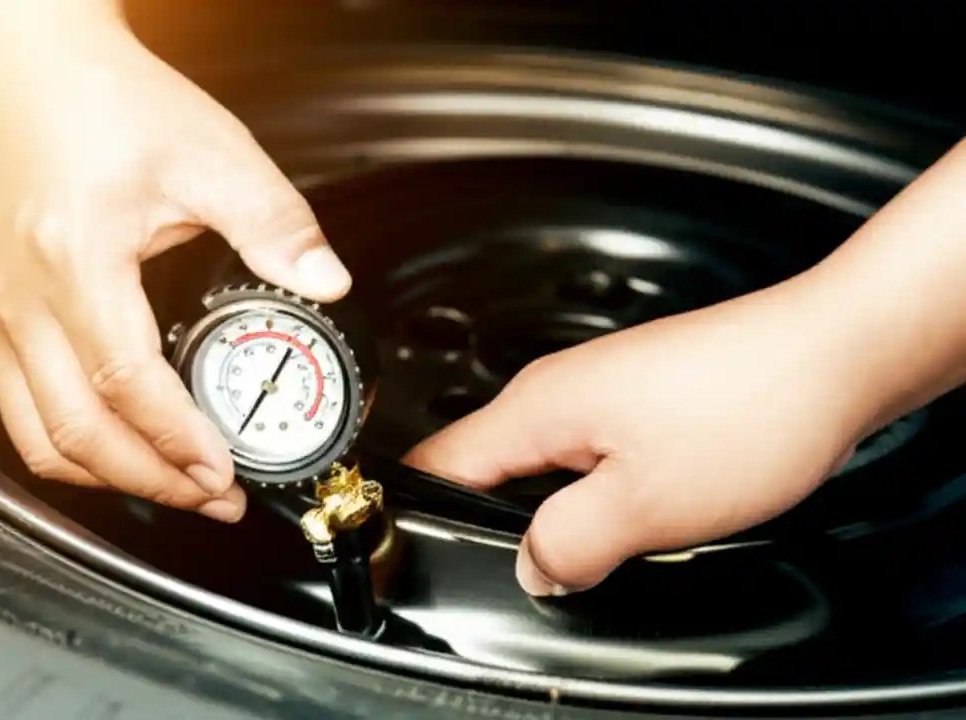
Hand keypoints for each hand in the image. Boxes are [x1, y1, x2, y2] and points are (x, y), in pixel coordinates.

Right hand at [0, 1, 350, 521]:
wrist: (20, 64)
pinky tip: (113, 443)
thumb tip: (324, 281)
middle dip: (151, 483)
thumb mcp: (209, 153)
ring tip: (169, 485)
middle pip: (76, 435)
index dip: (179, 443)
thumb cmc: (97, 98)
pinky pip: (15, 406)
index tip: (224, 472)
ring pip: (35, 435)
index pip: (127, 387)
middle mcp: (20, 298)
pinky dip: (67, 443)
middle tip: (211, 498)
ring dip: (106, 476)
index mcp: (75, 261)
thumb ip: (274, 223)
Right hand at [403, 275, 869, 595]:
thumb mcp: (645, 507)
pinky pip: (592, 453)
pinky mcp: (640, 394)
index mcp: (537, 408)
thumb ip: (568, 546)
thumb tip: (531, 570)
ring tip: (600, 544)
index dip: (421, 516)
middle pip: (487, 466)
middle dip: (498, 526)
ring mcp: (600, 386)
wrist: (837, 353)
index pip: (435, 465)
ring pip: (545, 464)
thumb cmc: (753, 406)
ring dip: (558, 512)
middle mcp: (558, 387)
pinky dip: (601, 492)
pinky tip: (642, 514)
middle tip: (542, 566)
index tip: (429, 554)